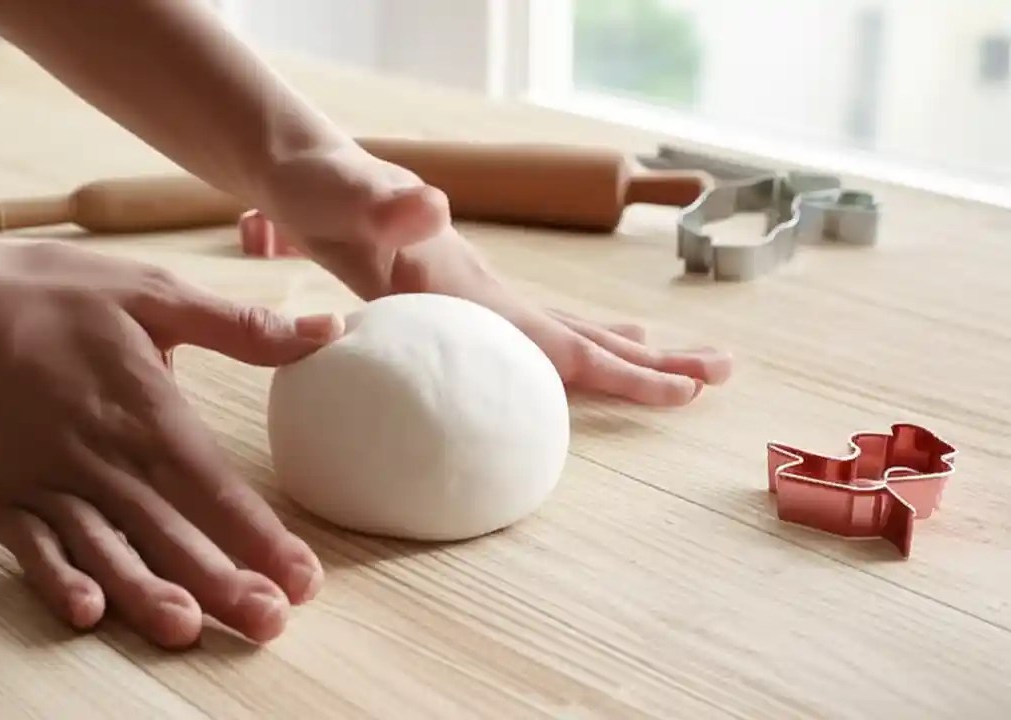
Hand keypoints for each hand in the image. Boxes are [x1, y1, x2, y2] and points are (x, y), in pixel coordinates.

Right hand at [0, 239, 340, 647]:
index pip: (216, 488)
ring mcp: (45, 481)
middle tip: (268, 625)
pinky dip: (55, 580)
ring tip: (189, 632)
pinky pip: (30, 548)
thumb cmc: (52, 291)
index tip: (303, 580)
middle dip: (223, 584)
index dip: (262, 537)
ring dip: (149, 594)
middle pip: (171, 534)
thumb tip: (327, 330)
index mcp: (147, 413)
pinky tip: (86, 614)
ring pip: (107, 550)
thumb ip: (240, 326)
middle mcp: (101, 458)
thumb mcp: (155, 290)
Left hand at [240, 149, 731, 405]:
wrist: (304, 167)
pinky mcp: (454, 292)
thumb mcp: (343, 197)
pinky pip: (524, 333)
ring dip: (622, 352)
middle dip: (653, 360)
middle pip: (583, 333)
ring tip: (677, 367)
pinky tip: (570, 358)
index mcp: (472, 285)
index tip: (686, 390)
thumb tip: (436, 206)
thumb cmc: (321, 188)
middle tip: (722, 375)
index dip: (624, 370)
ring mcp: (475, 289)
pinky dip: (563, 350)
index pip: (561, 340)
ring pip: (561, 330)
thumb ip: (388, 204)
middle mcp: (487, 287)